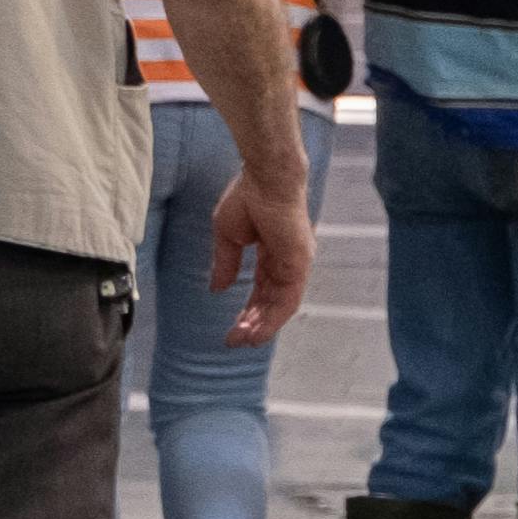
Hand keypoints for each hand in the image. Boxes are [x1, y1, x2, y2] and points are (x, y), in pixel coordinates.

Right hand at [208, 165, 315, 347]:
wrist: (264, 177)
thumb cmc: (247, 196)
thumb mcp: (228, 236)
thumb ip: (226, 263)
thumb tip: (217, 289)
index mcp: (273, 251)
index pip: (263, 288)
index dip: (249, 309)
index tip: (232, 328)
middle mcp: (288, 260)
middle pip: (272, 301)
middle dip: (254, 323)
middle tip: (235, 340)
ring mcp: (296, 263)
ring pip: (281, 305)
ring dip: (262, 326)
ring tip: (243, 341)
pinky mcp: (300, 264)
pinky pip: (288, 299)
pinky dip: (273, 318)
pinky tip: (256, 332)